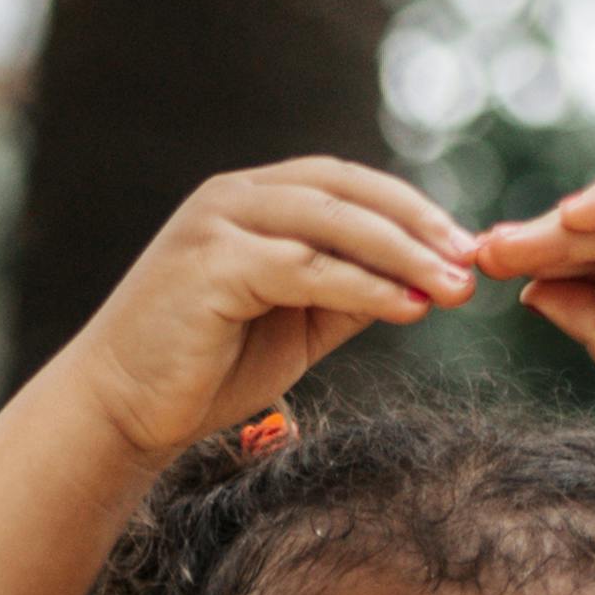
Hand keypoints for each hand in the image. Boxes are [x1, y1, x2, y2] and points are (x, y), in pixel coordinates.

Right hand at [69, 161, 481, 462]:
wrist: (121, 410)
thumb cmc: (203, 369)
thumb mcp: (293, 323)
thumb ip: (346, 293)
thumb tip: (421, 283)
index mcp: (253, 200)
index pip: (347, 185)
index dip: (412, 209)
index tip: (466, 245)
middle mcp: (233, 197)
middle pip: (347, 193)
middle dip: (418, 225)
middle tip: (474, 261)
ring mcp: (218, 226)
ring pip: (331, 224)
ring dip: (402, 255)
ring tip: (454, 287)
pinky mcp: (210, 266)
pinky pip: (304, 269)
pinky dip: (361, 285)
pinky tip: (408, 307)